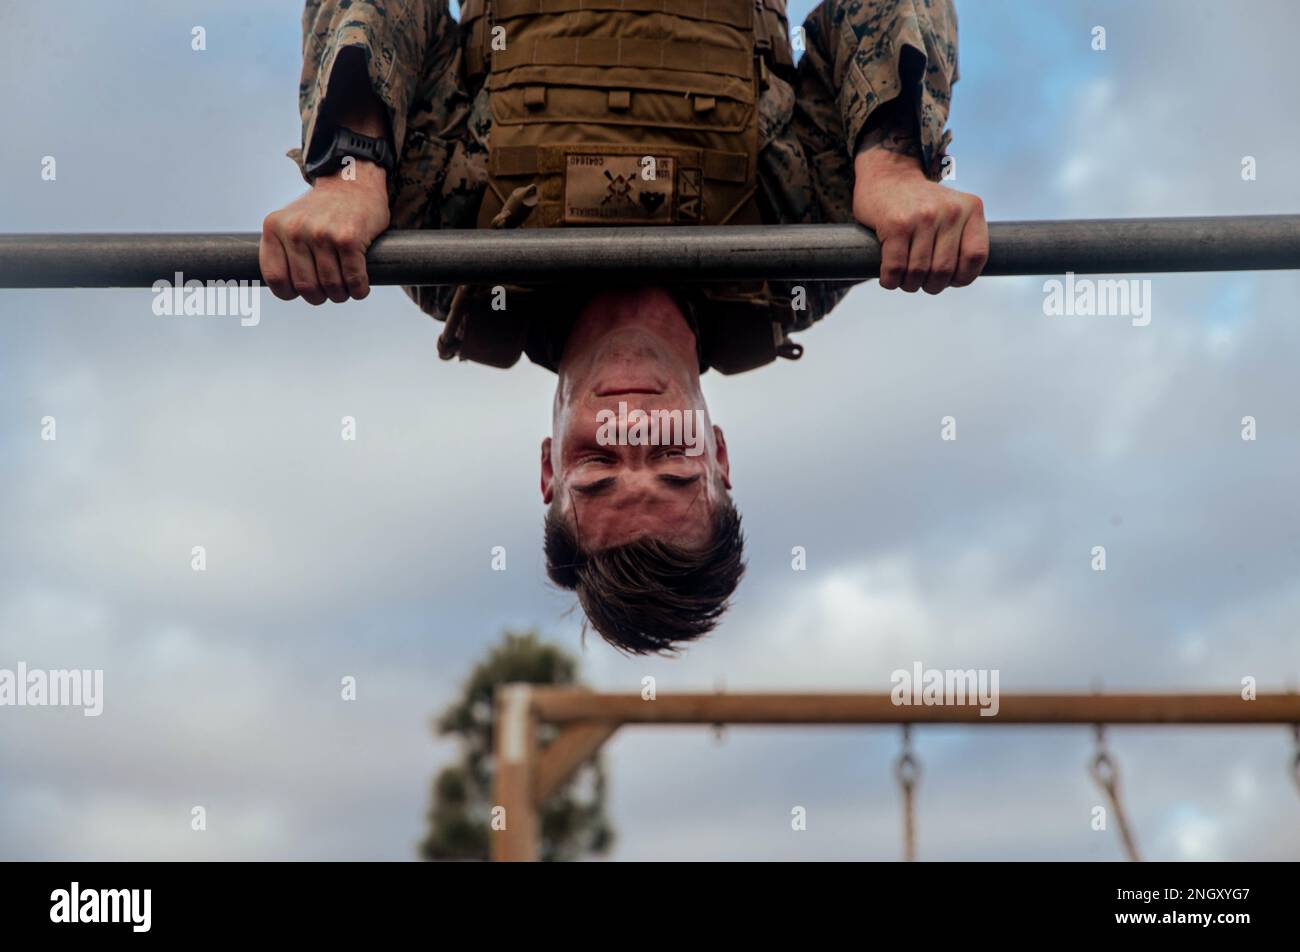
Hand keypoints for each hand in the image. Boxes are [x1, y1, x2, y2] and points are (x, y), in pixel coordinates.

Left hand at [259, 159, 390, 303]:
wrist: (352, 181)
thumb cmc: (323, 210)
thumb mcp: (291, 222)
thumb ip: (284, 249)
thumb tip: (283, 289)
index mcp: (274, 227)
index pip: (275, 277)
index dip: (289, 293)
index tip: (300, 292)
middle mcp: (295, 230)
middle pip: (306, 287)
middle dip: (320, 297)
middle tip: (329, 291)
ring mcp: (322, 234)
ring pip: (331, 286)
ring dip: (342, 295)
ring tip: (346, 289)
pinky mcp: (348, 238)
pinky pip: (354, 279)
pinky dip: (359, 289)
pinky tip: (361, 287)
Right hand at [852, 146, 987, 292]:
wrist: (888, 174)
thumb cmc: (920, 204)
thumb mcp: (953, 211)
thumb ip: (962, 238)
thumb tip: (959, 279)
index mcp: (971, 208)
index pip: (975, 256)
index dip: (963, 277)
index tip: (950, 279)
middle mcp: (950, 211)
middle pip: (944, 270)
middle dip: (931, 285)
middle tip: (922, 282)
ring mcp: (923, 217)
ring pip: (918, 272)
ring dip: (909, 285)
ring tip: (905, 280)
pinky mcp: (896, 224)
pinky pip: (895, 268)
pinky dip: (890, 280)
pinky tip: (889, 278)